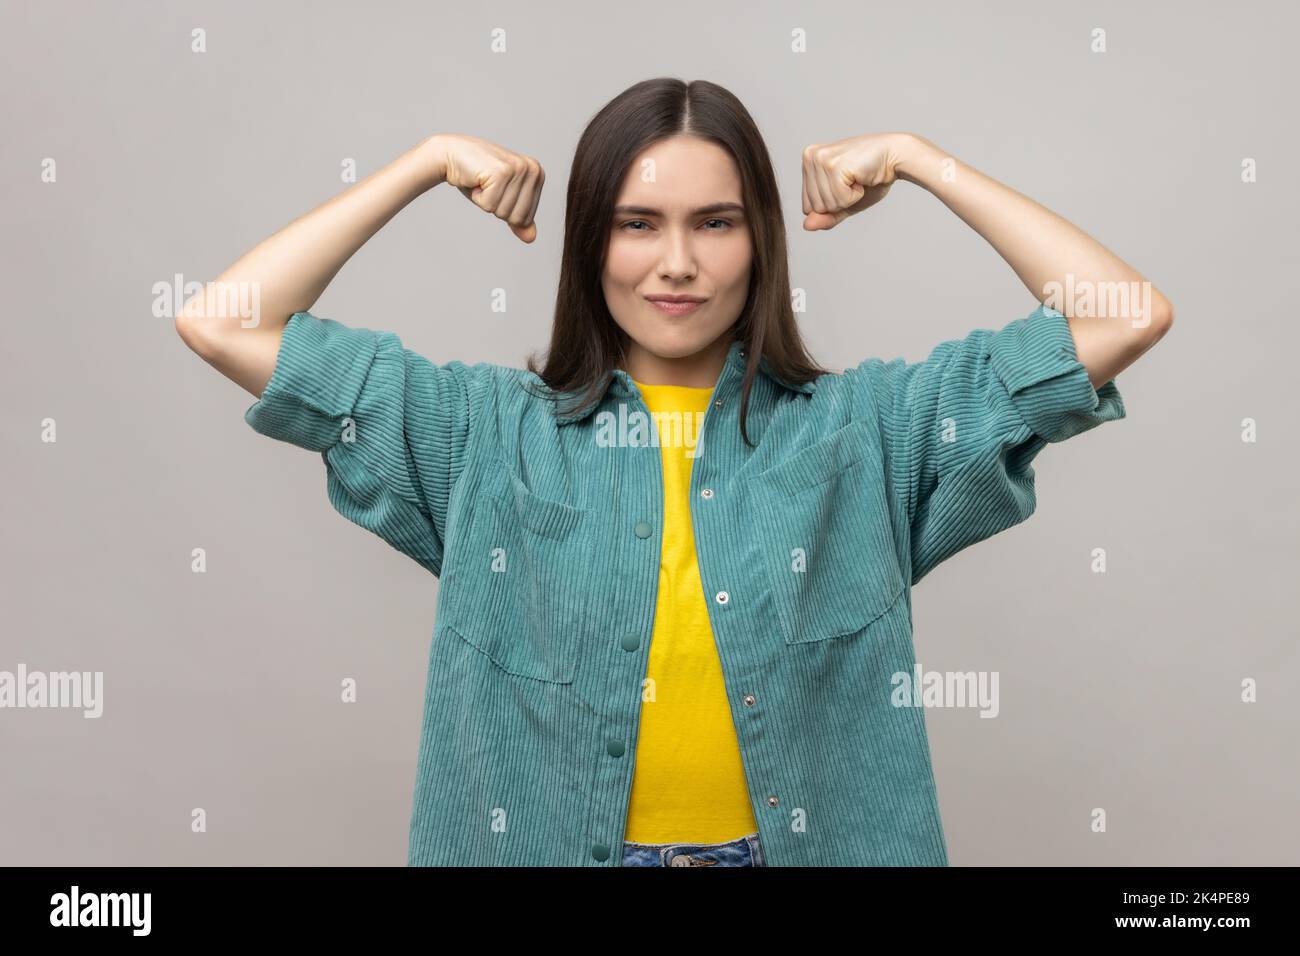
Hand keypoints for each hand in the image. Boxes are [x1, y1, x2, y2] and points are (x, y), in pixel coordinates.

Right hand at [427, 133, 545, 242]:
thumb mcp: (502, 199)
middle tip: (488, 186)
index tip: (497, 190)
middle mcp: (532, 169)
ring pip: (504, 212)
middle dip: (497, 207)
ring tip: (483, 181)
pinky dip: (478, 197)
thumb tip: (531, 238)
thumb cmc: (477, 176)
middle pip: (518, 217)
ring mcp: (518, 169)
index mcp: (537, 174)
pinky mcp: (501, 173)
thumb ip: (519, 217)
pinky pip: (490, 205)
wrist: (452, 154)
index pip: (528, 217)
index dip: (506, 210)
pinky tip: (477, 179)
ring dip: (486, 201)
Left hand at [800, 132, 910, 230]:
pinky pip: (839, 200)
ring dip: (848, 198)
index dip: (831, 205)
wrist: (895, 156)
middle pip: (815, 208)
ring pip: (826, 205)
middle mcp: (809, 157)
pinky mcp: (833, 165)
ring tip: (857, 178)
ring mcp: (820, 160)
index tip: (845, 185)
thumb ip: (825, 216)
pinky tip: (860, 177)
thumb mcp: (844, 203)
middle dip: (839, 202)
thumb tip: (806, 226)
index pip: (807, 207)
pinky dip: (854, 195)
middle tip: (853, 181)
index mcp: (808, 162)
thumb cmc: (870, 178)